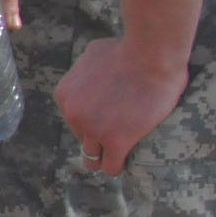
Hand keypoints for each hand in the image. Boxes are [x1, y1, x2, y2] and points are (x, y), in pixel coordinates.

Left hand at [55, 34, 184, 178]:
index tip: (111, 115)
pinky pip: (111, 167)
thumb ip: (86, 71)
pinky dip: (118, 165)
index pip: (75, 119)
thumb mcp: (92, 55)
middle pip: (83, 138)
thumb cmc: (128, 49)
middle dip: (99, 136)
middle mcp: (73, 114)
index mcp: (65, 96)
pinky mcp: (117, 141)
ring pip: (92, 159)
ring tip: (123, 150)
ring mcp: (93, 130)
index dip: (93, 120)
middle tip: (120, 130)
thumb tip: (93, 74)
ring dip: (105, 156)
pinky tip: (128, 160)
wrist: (150, 54)